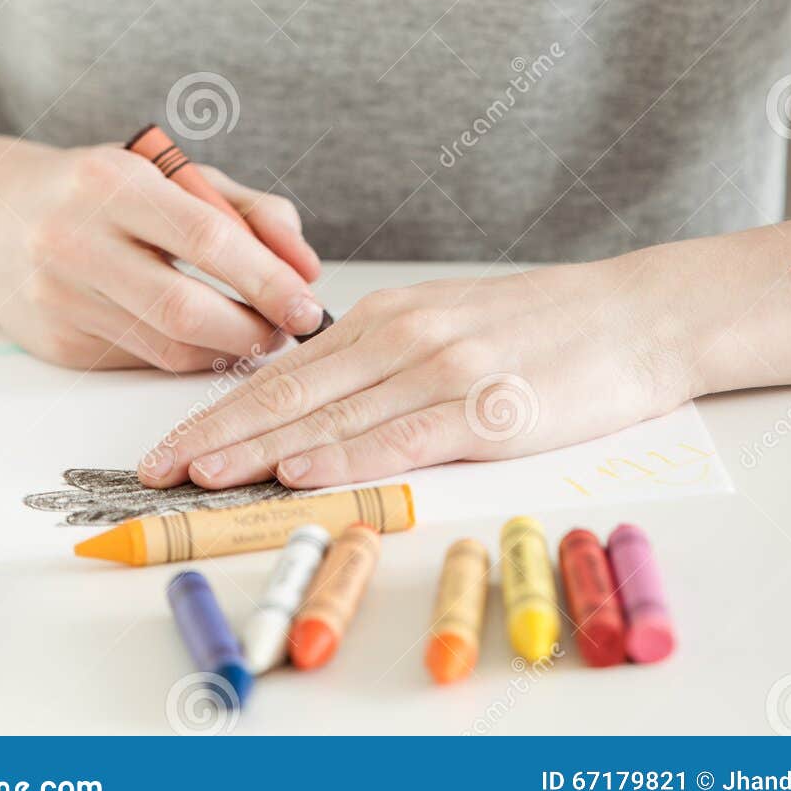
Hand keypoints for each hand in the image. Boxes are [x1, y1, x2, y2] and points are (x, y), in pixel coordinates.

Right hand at [0, 141, 324, 370]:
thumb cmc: (105, 192)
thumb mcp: (176, 176)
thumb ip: (251, 211)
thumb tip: (307, 268)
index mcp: (112, 182)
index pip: (207, 238)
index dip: (267, 278)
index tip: (309, 302)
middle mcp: (76, 240)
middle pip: (186, 308)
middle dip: (254, 328)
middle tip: (290, 329)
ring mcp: (60, 298)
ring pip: (168, 346)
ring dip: (229, 348)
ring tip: (259, 330)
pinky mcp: (58, 344)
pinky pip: (145, 360)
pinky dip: (190, 355)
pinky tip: (208, 338)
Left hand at [137, 259, 690, 486]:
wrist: (637, 316)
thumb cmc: (543, 328)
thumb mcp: (448, 323)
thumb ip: (382, 357)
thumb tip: (315, 400)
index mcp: (388, 316)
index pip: (285, 370)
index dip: (220, 409)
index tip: (169, 442)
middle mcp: (403, 336)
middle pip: (291, 391)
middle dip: (216, 432)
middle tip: (153, 467)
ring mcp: (443, 369)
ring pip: (333, 414)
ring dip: (259, 448)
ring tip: (200, 475)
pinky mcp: (487, 407)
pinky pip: (401, 436)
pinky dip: (344, 456)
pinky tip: (301, 471)